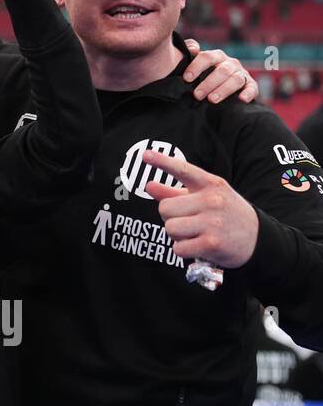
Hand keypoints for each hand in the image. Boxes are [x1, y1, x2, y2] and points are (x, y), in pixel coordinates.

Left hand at [143, 149, 258, 267]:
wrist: (259, 239)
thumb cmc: (226, 214)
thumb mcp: (206, 197)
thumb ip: (175, 192)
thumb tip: (149, 185)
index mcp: (211, 184)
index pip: (183, 170)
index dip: (163, 162)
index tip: (145, 155)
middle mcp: (212, 200)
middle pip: (165, 208)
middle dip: (170, 217)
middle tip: (188, 221)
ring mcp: (213, 222)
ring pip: (170, 228)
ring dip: (177, 235)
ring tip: (194, 233)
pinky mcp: (212, 243)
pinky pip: (178, 248)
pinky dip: (183, 250)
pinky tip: (197, 246)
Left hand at [182, 39, 257, 103]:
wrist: (220, 83)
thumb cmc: (203, 71)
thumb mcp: (194, 61)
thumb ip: (190, 49)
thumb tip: (193, 49)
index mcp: (216, 56)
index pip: (207, 57)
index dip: (196, 67)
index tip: (187, 78)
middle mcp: (230, 63)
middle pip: (222, 71)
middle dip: (209, 83)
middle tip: (197, 95)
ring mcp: (241, 73)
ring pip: (236, 79)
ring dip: (224, 90)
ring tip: (212, 99)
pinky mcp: (250, 84)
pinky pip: (252, 88)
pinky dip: (248, 93)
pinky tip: (242, 99)